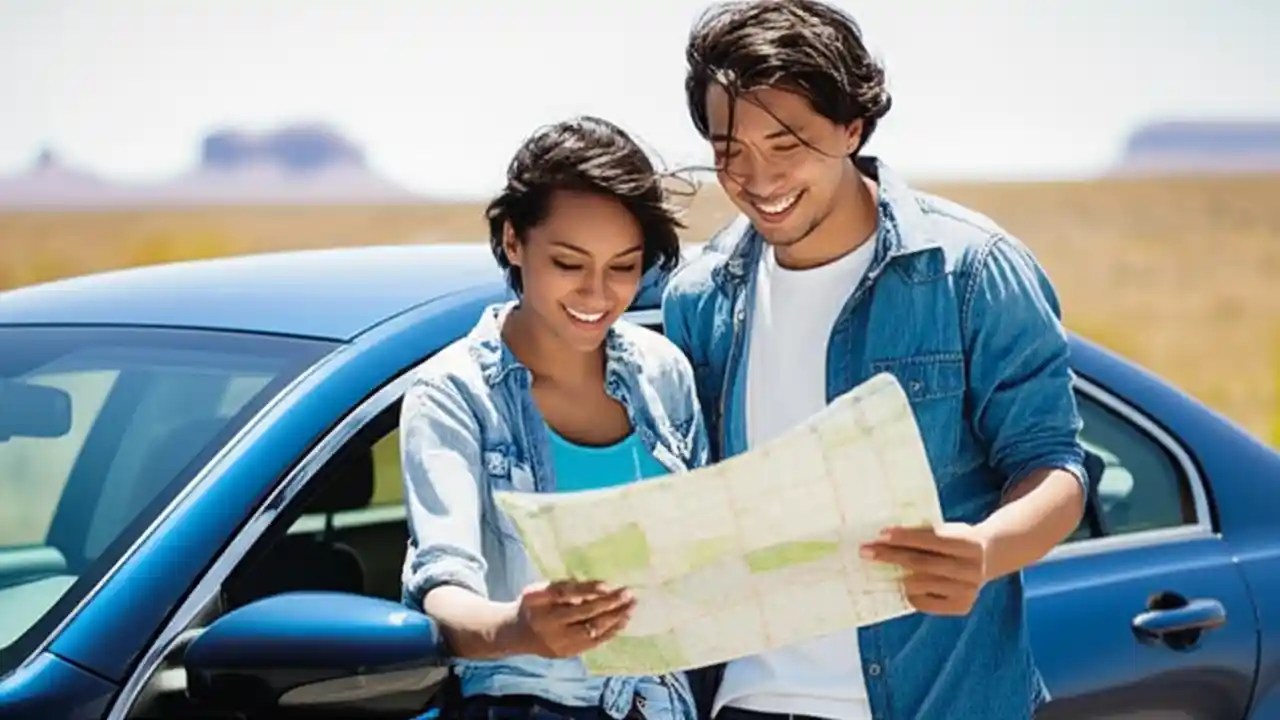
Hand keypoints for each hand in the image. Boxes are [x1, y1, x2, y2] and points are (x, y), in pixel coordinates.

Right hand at [510, 580, 634, 657]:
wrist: (517, 634)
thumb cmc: (533, 605)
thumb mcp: (539, 590)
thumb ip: (562, 587)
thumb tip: (594, 586)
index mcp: (539, 602)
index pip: (566, 594)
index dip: (588, 589)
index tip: (608, 585)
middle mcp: (550, 624)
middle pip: (584, 613)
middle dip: (609, 603)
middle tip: (628, 594)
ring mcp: (559, 641)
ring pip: (592, 630)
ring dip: (614, 618)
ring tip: (630, 607)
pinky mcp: (568, 653)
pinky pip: (593, 643)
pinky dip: (609, 632)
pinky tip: (622, 622)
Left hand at [861, 523, 989, 616]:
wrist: (986, 559)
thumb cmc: (956, 541)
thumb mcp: (948, 530)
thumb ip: (924, 534)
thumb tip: (884, 538)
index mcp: (970, 544)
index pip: (931, 539)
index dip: (905, 537)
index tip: (881, 534)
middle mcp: (972, 569)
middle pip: (923, 562)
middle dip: (891, 556)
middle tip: (866, 551)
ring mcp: (969, 590)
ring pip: (922, 584)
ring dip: (897, 576)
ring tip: (878, 569)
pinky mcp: (962, 607)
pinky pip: (926, 603)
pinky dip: (910, 594)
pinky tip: (901, 586)